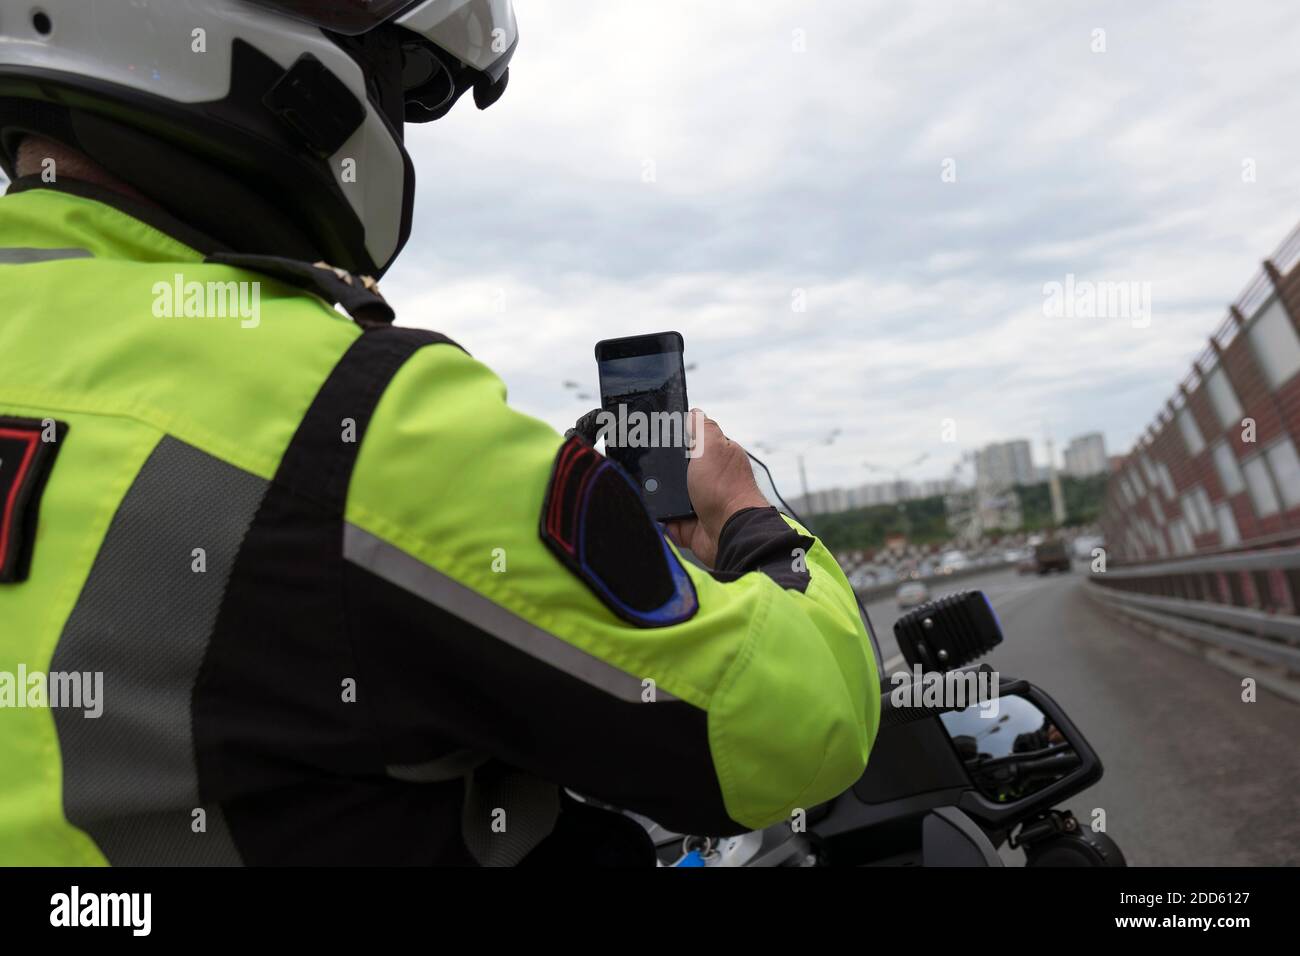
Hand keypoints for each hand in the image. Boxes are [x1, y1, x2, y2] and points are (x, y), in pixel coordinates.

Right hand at [666, 410, 768, 566]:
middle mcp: (710, 481)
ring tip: (656, 495)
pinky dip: (665, 520)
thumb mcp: (713, 446)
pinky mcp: (691, 526)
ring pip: (669, 496)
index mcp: (717, 458)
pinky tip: (664, 515)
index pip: (693, 445)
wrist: (728, 531)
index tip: (660, 441)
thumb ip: (703, 427)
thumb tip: (695, 412)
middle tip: (654, 471)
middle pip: (677, 472)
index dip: (676, 443)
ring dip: (661, 497)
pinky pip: (668, 520)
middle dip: (664, 473)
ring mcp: (700, 504)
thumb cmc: (724, 488)